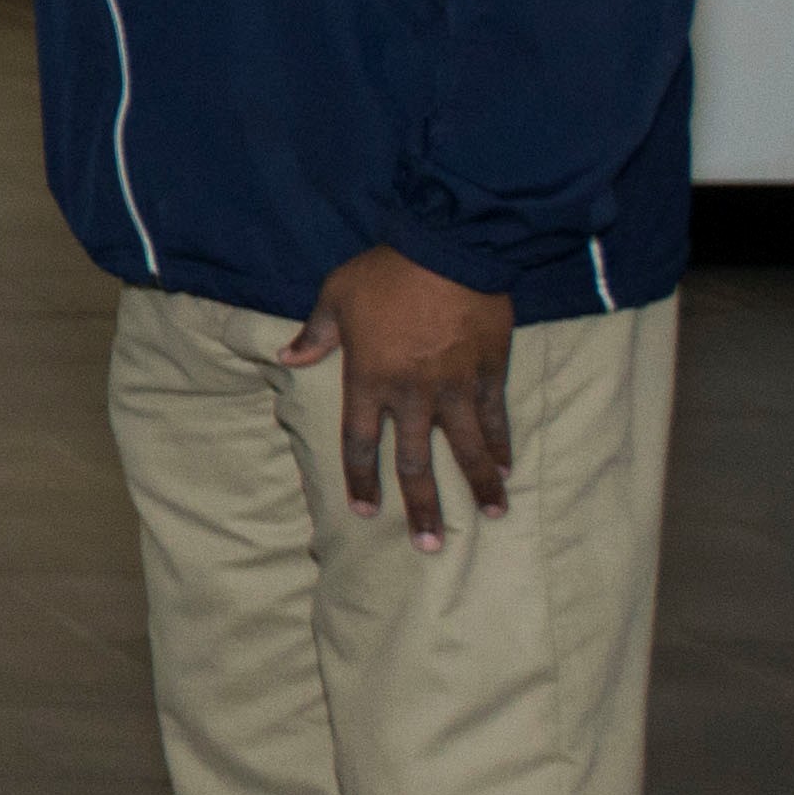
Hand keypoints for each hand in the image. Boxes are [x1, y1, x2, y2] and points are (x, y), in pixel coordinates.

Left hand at [284, 243, 513, 547]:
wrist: (450, 249)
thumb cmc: (386, 272)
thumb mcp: (335, 296)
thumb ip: (316, 334)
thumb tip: (286, 354)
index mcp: (369, 380)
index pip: (359, 444)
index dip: (362, 480)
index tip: (366, 512)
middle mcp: (412, 394)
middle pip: (415, 462)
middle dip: (423, 506)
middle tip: (430, 545)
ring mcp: (454, 386)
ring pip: (466, 448)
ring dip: (478, 485)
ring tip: (491, 516)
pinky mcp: (489, 371)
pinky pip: (495, 417)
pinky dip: (501, 444)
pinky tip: (506, 468)